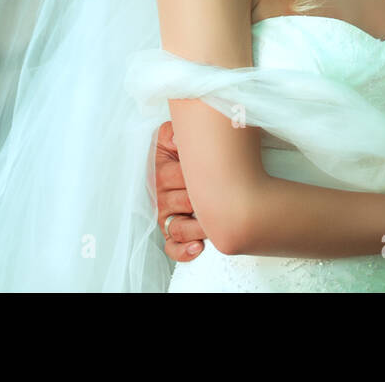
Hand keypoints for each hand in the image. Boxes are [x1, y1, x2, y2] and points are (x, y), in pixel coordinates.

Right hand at [153, 120, 206, 261]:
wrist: (180, 165)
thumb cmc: (180, 151)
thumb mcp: (171, 136)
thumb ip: (172, 132)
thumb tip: (179, 139)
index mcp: (161, 171)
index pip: (178, 176)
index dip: (197, 176)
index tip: (216, 173)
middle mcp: (161, 195)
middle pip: (184, 203)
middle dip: (204, 202)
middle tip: (224, 200)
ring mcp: (166, 216)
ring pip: (179, 228)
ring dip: (198, 229)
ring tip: (214, 228)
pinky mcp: (170, 234)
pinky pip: (172, 248)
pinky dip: (183, 251)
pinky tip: (198, 248)